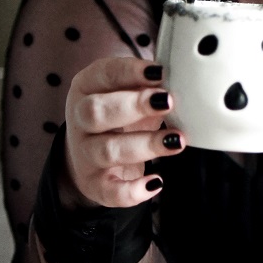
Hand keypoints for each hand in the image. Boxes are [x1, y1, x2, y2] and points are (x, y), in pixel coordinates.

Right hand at [63, 58, 184, 206]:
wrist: (90, 156)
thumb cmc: (119, 116)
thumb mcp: (128, 93)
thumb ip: (148, 84)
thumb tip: (182, 78)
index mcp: (87, 88)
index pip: (104, 74)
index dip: (131, 72)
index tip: (159, 71)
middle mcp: (80, 120)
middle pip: (96, 112)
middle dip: (134, 106)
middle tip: (167, 102)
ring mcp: (85, 154)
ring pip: (108, 150)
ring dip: (145, 145)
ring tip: (176, 140)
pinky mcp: (95, 184)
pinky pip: (111, 191)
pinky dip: (134, 190)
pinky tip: (156, 181)